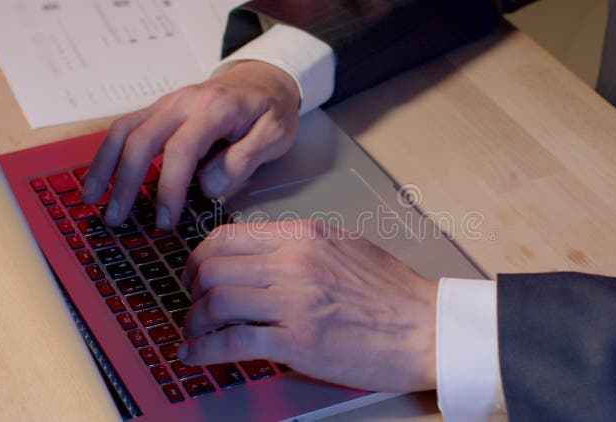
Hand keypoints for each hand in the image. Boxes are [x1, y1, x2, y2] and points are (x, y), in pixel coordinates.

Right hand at [82, 61, 300, 228]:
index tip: (164, 219)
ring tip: (91, 199)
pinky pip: (126, 128)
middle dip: (125, 182)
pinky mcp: (159, 110)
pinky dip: (108, 153)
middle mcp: (184, 101)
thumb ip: (243, 161)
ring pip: (123, 130)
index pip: (181, 150)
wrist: (265, 80)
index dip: (169, 188)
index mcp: (215, 108)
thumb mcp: (274, 137)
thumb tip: (207, 186)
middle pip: (141, 139)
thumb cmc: (271, 110)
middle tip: (117, 218)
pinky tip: (100, 177)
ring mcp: (168, 103)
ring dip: (104, 166)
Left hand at [179, 220, 438, 391]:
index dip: (198, 257)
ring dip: (194, 322)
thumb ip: (300, 247)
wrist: (427, 328)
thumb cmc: (394, 293)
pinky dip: (204, 350)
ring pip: (216, 302)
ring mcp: (295, 301)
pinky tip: (195, 355)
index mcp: (304, 236)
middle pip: (213, 268)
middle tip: (189, 305)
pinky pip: (233, 342)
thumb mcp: (345, 247)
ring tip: (192, 334)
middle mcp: (294, 262)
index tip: (193, 274)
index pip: (227, 236)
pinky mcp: (298, 341)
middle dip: (189, 290)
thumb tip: (260, 258)